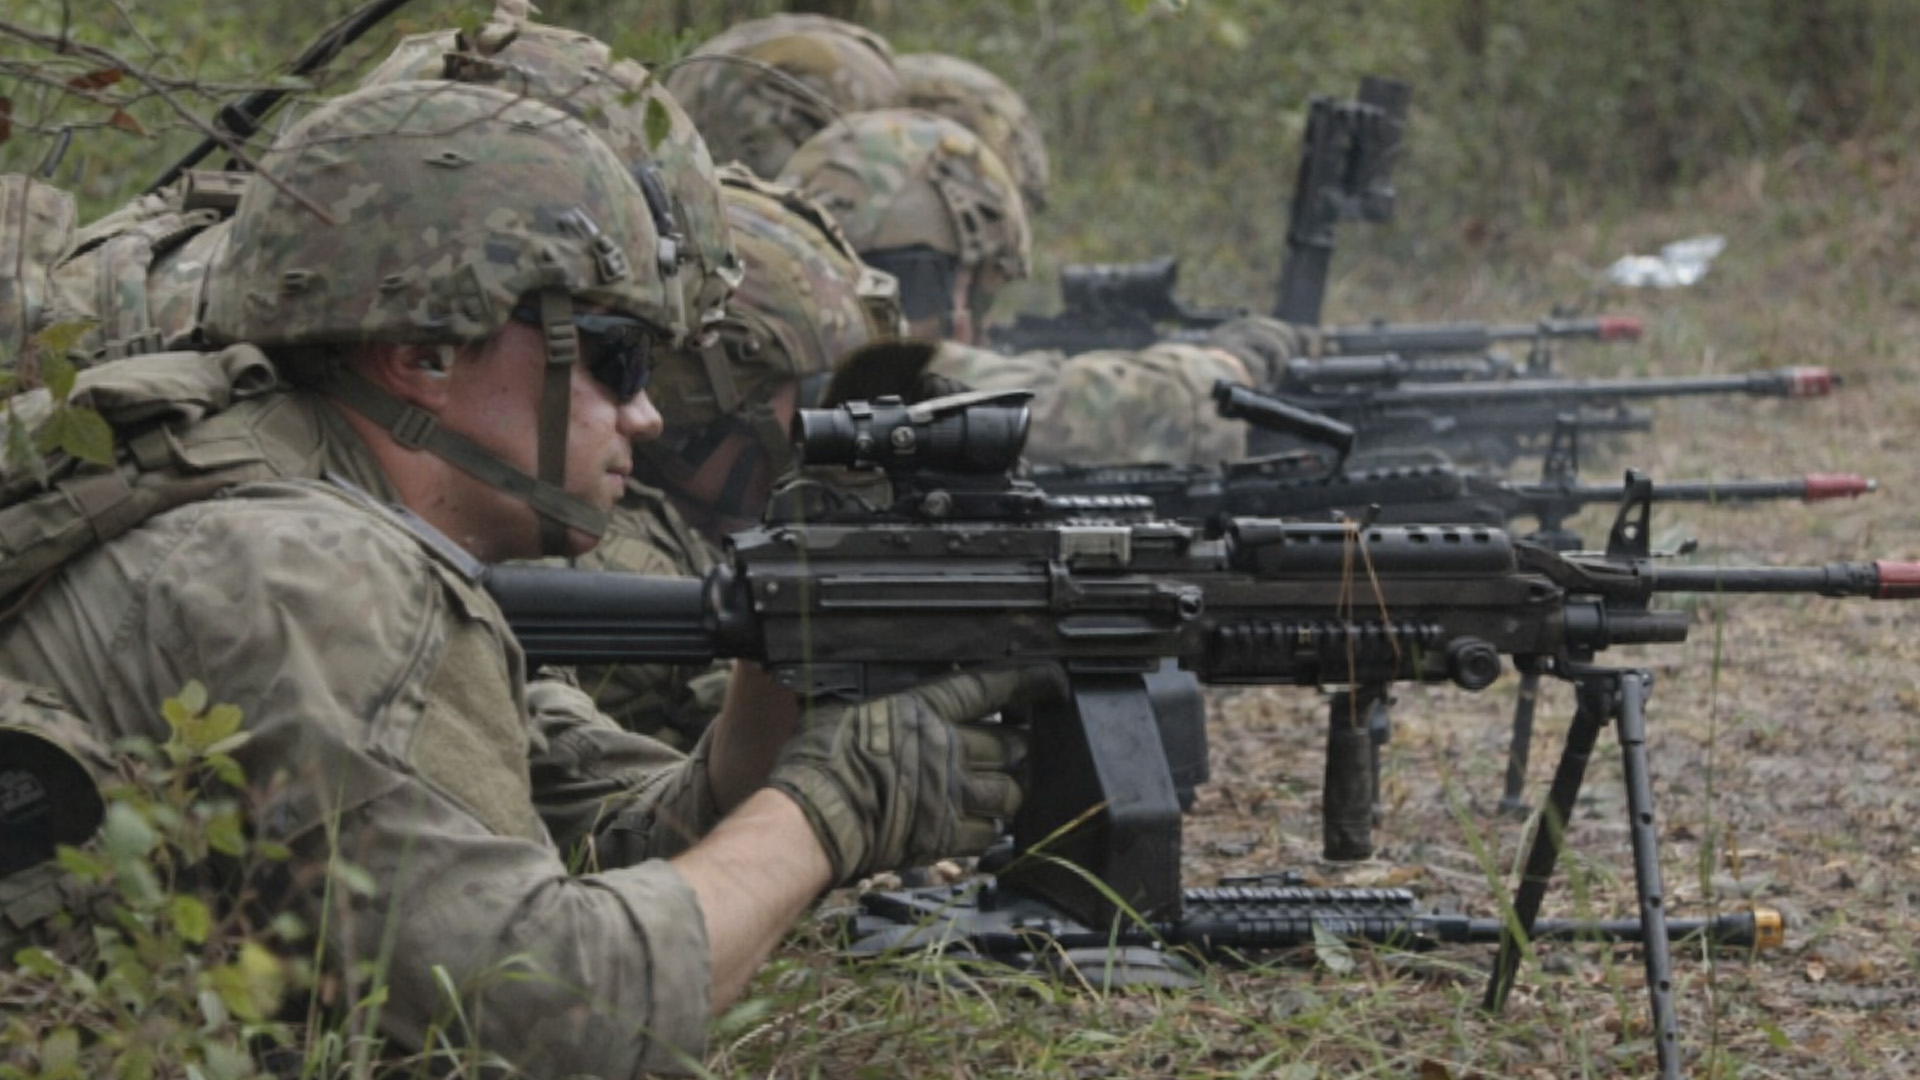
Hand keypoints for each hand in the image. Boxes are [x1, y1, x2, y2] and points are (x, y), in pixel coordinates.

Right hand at [767, 664, 1063, 885]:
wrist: (813, 819)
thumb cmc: (818, 764)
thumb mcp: (847, 714)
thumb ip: (884, 713)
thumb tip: (887, 710)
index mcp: (923, 711)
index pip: (989, 690)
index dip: (1027, 683)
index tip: (1051, 682)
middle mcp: (947, 750)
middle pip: (1011, 746)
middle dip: (1020, 747)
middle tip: (1017, 749)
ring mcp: (951, 796)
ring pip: (1009, 792)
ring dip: (1011, 790)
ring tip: (1004, 789)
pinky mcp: (944, 837)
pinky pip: (988, 835)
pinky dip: (990, 830)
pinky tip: (981, 826)